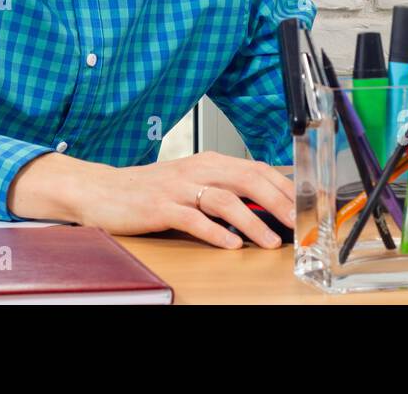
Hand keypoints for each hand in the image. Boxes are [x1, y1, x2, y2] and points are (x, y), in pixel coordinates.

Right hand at [8, 151, 294, 249]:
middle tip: (298, 224)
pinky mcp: (160, 206)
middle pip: (248, 181)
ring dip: (252, 222)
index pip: (257, 170)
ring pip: (225, 200)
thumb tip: (266, 205)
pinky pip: (193, 218)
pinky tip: (230, 245)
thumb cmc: (149, 190)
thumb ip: (226, 190)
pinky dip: (215, 232)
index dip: (285, 188)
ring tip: (271, 242)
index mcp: (209, 162)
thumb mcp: (192, 184)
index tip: (305, 207)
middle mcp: (197, 170)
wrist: (102, 190)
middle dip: (278, 203)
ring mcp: (178, 187)